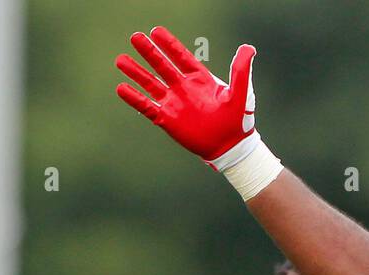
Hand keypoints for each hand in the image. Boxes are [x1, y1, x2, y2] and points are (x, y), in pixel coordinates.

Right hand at [115, 27, 258, 168]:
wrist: (231, 148)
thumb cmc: (238, 122)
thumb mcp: (241, 94)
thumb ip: (241, 71)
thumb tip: (248, 48)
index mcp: (199, 79)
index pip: (180, 57)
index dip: (169, 44)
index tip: (156, 31)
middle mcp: (183, 88)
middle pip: (162, 66)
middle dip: (149, 52)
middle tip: (135, 37)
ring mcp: (174, 103)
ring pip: (150, 84)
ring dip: (136, 73)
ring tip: (120, 60)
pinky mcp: (168, 120)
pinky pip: (147, 107)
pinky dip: (134, 98)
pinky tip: (121, 88)